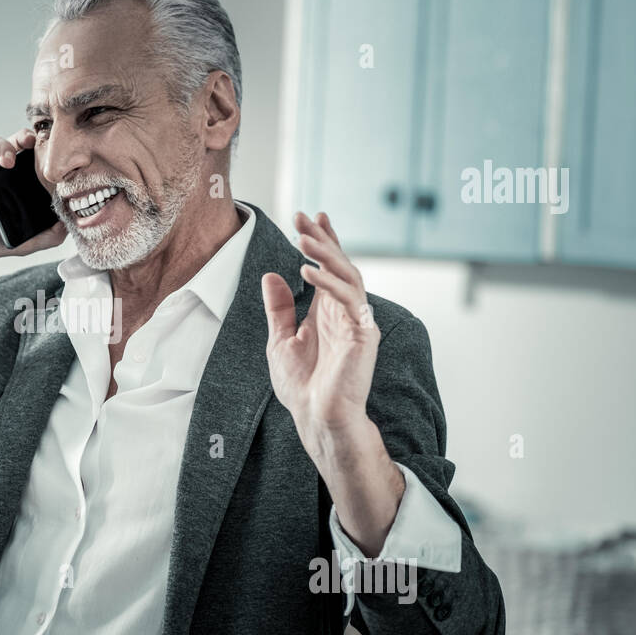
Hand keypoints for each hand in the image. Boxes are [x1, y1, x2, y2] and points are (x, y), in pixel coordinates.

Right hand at [0, 128, 66, 267]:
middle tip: (33, 144)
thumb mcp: (18, 242)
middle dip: (24, 143)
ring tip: (7, 160)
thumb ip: (44, 237)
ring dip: (5, 146)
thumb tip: (68, 228)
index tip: (47, 158)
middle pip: (12, 149)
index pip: (25, 166)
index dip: (36, 158)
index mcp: (5, 190)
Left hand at [261, 212, 380, 450]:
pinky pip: (350, 299)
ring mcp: (358, 321)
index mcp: (328, 311)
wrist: (317, 417)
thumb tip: (271, 275)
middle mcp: (346, 311)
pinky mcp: (364, 334)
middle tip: (303, 217)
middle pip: (340, 264)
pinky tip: (307, 271)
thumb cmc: (302, 386)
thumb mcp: (280, 340)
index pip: (328, 267)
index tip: (309, 217)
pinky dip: (329, 283)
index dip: (322, 241)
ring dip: (326, 254)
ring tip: (303, 238)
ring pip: (348, 275)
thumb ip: (279, 309)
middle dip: (322, 239)